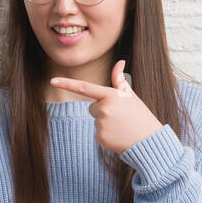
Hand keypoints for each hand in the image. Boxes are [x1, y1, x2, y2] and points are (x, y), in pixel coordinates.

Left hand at [49, 59, 163, 154]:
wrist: (149, 141)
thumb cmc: (140, 116)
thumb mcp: (131, 96)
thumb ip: (120, 80)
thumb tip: (120, 62)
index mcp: (111, 95)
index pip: (85, 88)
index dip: (67, 83)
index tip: (52, 80)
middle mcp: (104, 108)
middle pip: (92, 107)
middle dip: (103, 111)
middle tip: (121, 117)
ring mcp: (101, 124)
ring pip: (95, 121)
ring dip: (106, 124)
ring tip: (122, 128)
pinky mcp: (100, 137)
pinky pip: (97, 134)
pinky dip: (107, 136)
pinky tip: (119, 137)